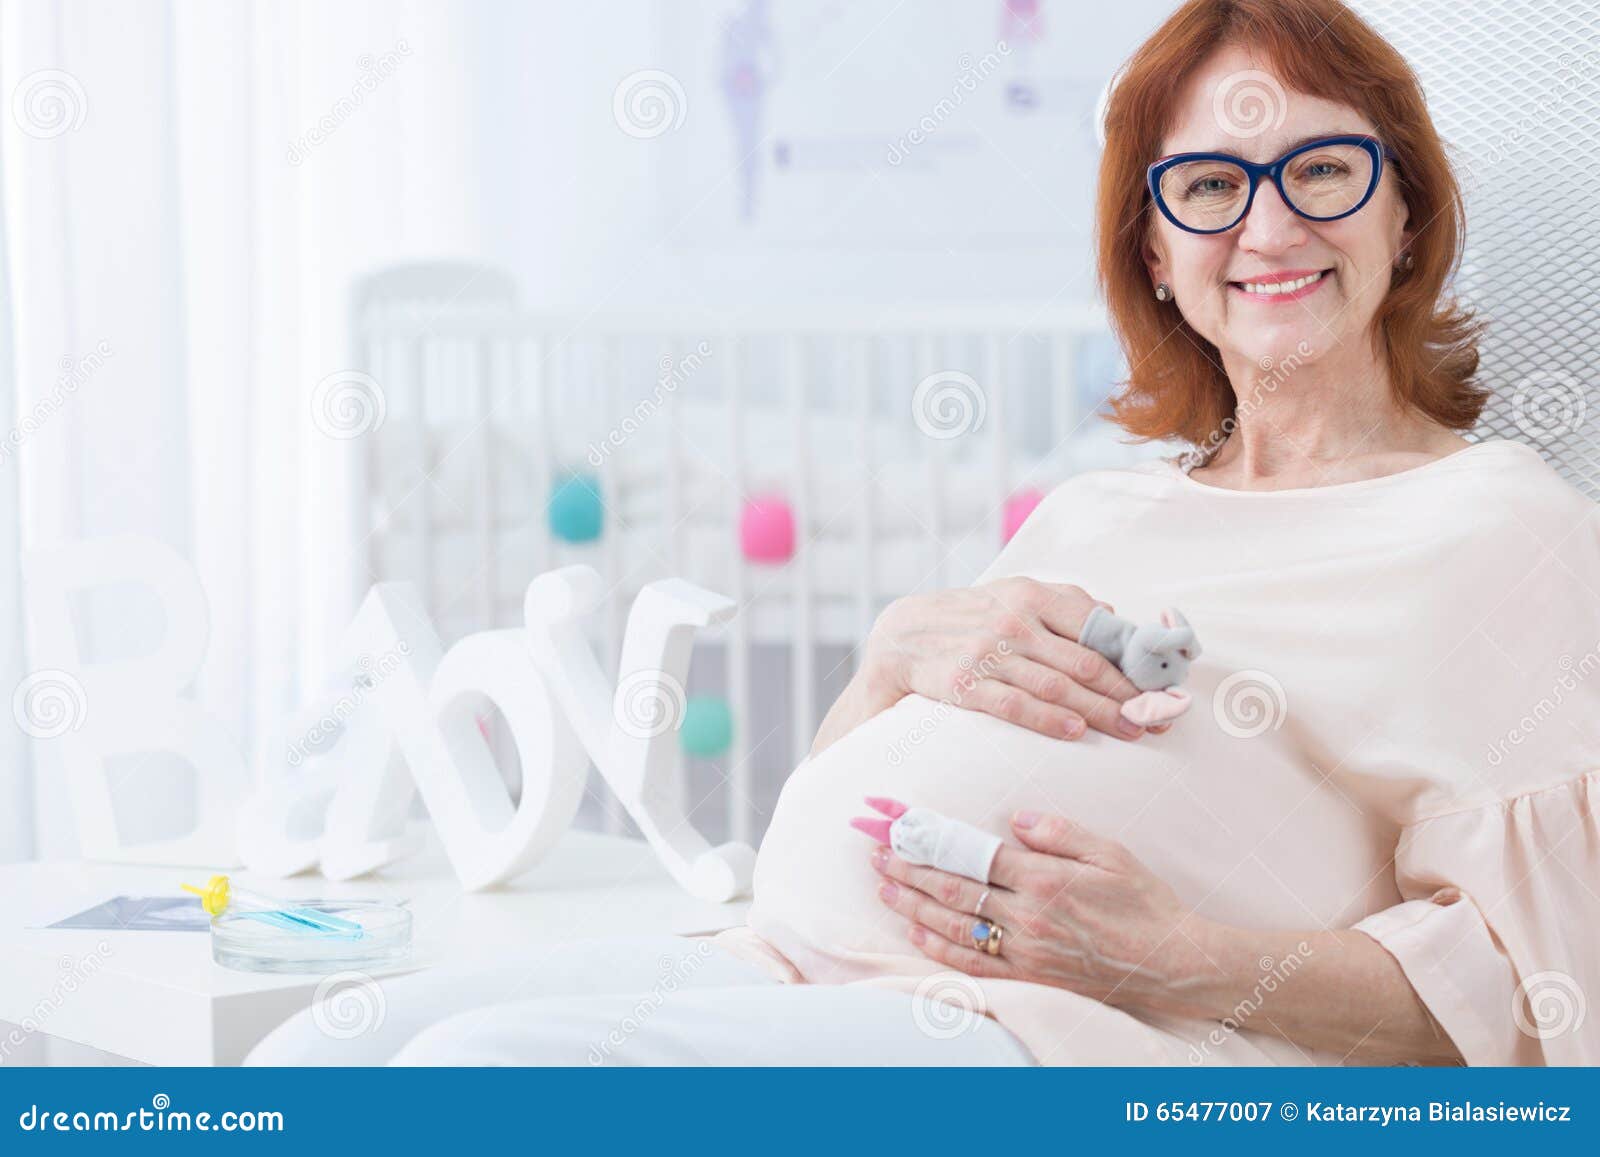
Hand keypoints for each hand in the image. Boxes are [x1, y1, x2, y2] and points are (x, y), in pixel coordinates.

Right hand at [861, 578, 1154, 741]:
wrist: (899, 636)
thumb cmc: (968, 618)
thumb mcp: (1012, 594)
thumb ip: (1063, 603)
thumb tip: (1116, 617)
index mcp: (1031, 595)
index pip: (1098, 629)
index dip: (1135, 660)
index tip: (1163, 685)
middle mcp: (1013, 621)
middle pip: (1086, 664)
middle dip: (1128, 695)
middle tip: (1159, 718)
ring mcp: (988, 653)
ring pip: (1058, 688)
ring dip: (1100, 713)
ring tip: (1132, 731)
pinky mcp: (965, 685)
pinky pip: (1015, 705)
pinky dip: (1049, 720)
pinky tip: (1076, 733)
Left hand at [870, 810, 1204, 1011]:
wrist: (1173, 963)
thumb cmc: (1145, 903)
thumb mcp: (1110, 853)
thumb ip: (1060, 832)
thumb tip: (1016, 820)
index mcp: (1046, 879)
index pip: (972, 852)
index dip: (930, 836)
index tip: (899, 823)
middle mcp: (1029, 917)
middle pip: (954, 887)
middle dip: (908, 866)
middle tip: (874, 848)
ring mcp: (1025, 951)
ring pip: (955, 925)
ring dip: (914, 903)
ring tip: (882, 884)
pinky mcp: (1029, 978)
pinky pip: (972, 963)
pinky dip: (939, 946)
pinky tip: (916, 929)